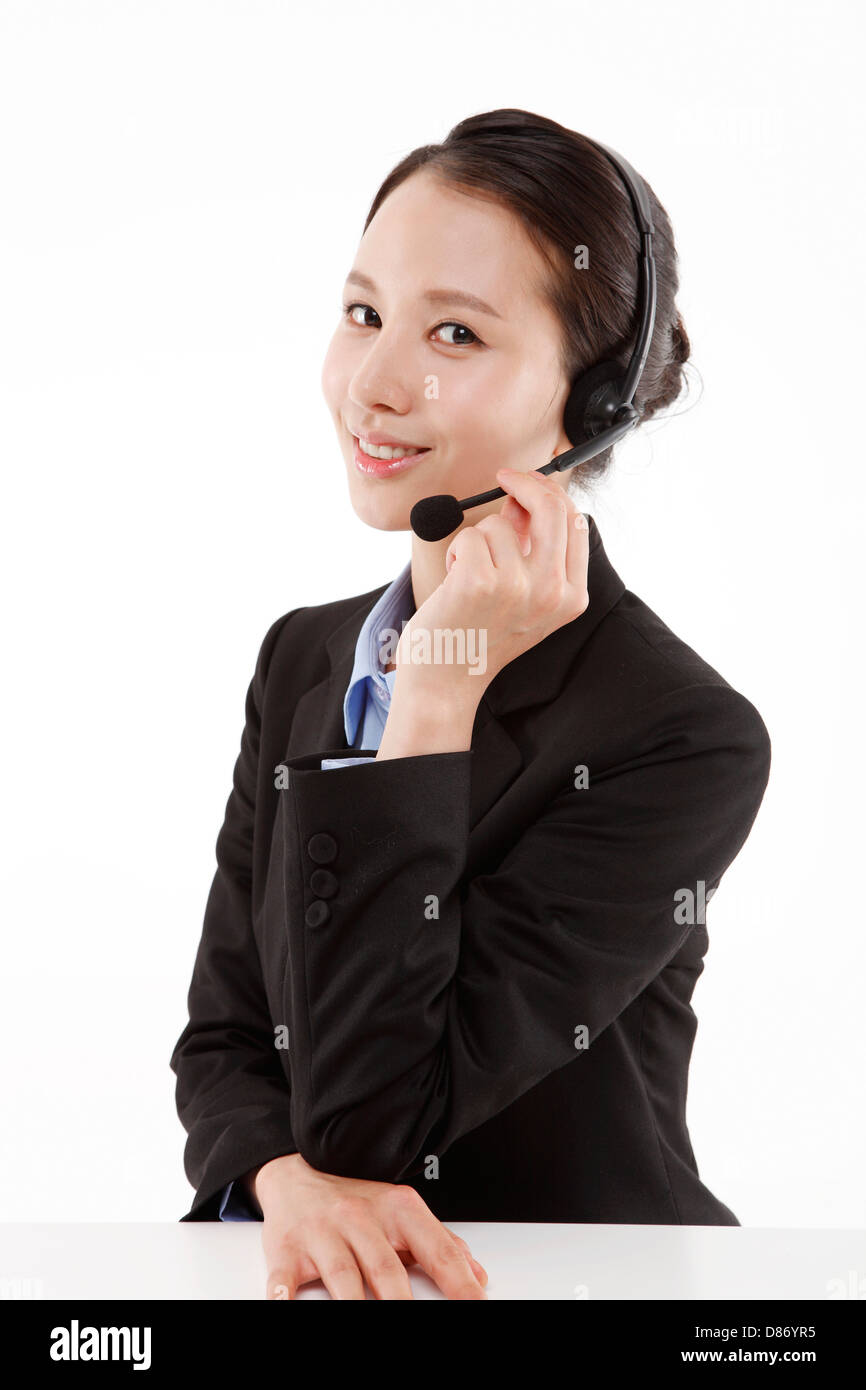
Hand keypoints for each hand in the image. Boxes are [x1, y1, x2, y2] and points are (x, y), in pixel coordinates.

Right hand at [253, 1152, 487, 1299]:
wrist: (296, 1174)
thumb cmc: (355, 1202)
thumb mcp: (401, 1212)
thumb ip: (440, 1243)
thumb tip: (477, 1276)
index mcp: (397, 1209)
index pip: (436, 1251)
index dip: (460, 1285)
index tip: (477, 1305)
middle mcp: (359, 1218)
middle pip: (388, 1270)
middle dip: (403, 1304)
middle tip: (415, 1323)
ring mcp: (321, 1233)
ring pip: (343, 1276)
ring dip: (355, 1306)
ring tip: (368, 1320)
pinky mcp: (285, 1250)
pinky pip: (284, 1277)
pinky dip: (284, 1297)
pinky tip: (286, 1305)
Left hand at [396, 468, 589, 704]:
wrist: (446, 682)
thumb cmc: (479, 636)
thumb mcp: (523, 598)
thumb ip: (532, 551)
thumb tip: (522, 501)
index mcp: (571, 597)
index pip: (576, 523)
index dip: (551, 493)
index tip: (527, 483)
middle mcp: (552, 593)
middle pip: (552, 508)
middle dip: (525, 483)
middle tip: (503, 478)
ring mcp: (518, 588)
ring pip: (499, 525)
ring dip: (476, 540)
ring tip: (469, 577)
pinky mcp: (480, 582)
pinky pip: (470, 536)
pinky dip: (456, 551)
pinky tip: (454, 584)